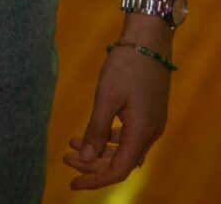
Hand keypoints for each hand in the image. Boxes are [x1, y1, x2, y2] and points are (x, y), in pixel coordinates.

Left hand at [62, 42, 170, 189]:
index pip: (118, 171)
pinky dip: (110, 136)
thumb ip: (96, 130)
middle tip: (66, 159)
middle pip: (121, 162)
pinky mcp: (151, 110)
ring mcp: (153, 121)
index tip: (72, 183)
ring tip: (73, 143)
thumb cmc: (127, 64)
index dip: (95, 180)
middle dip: (92, 164)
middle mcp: (151, 132)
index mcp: (142, 132)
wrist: (150, 37)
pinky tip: (93, 129)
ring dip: (99, 149)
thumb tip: (86, 160)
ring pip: (125, 148)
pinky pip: (130, 134)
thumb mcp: (106, 97)